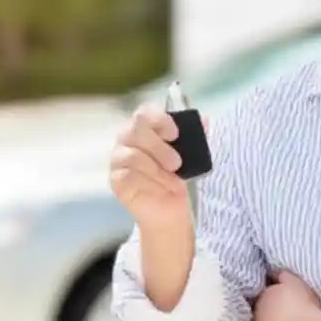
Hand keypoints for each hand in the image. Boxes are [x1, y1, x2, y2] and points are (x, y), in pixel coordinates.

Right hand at [109, 102, 190, 228]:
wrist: (172, 207)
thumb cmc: (177, 176)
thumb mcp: (191, 155)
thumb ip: (195, 136)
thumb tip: (204, 120)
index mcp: (144, 128)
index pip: (144, 113)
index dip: (159, 120)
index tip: (175, 134)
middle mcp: (127, 139)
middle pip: (135, 130)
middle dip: (158, 147)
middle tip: (176, 164)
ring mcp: (119, 159)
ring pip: (132, 156)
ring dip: (156, 170)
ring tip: (171, 181)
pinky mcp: (116, 180)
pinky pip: (128, 176)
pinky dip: (149, 182)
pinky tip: (159, 188)